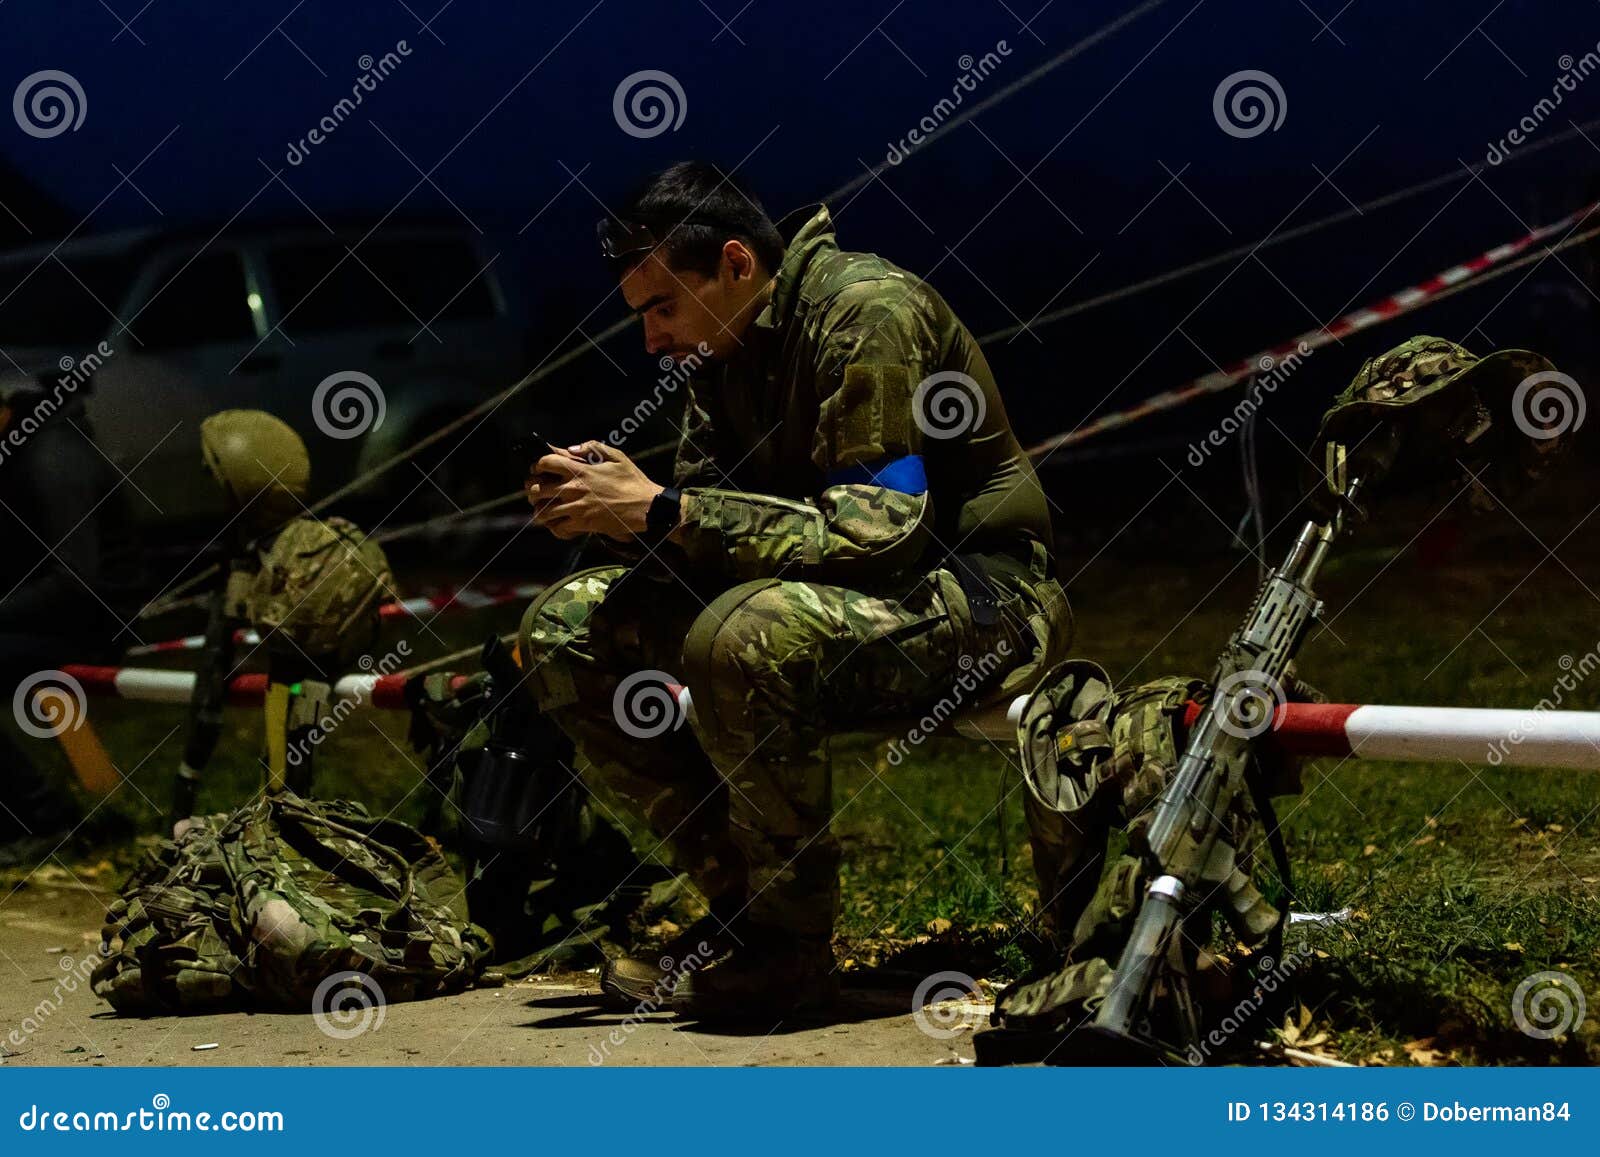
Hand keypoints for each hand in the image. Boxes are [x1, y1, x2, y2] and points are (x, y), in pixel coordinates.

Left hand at [526, 441, 663, 541]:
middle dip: (532, 490)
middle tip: (536, 492)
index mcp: (580, 469)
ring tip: (543, 510)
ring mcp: (576, 507)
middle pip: (537, 489)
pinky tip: (558, 523)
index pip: (546, 463)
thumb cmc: (632, 481)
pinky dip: (554, 527)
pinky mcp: (582, 524)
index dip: (537, 465)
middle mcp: (574, 488)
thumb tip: (571, 448)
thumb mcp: (617, 456)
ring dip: (540, 510)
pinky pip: (557, 528)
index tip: (539, 470)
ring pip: (543, 512)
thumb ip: (592, 447)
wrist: (646, 507)